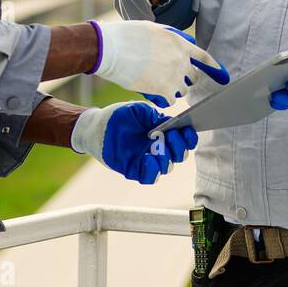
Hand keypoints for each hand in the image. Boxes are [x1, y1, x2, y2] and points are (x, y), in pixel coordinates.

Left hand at [71, 101, 198, 183]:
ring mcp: (148, 160)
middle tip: (171, 135)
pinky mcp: (134, 169)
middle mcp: (159, 148)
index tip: (187, 130)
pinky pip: (150, 176)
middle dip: (179, 146)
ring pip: (167, 166)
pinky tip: (149, 159)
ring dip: (166, 158)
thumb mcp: (139, 111)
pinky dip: (153, 170)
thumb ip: (154, 116)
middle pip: (179, 155)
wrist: (98, 126)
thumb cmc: (120, 116)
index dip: (189, 137)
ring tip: (157, 148)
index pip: (184, 139)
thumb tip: (169, 124)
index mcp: (164, 133)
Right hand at [90, 20, 228, 107]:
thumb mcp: (155, 29)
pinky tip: (153, 93)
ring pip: (182, 91)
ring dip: (172, 89)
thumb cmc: (128, 36)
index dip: (212, 66)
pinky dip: (163, 99)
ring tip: (156, 83)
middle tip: (168, 77)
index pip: (203, 57)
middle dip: (184, 78)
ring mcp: (174, 76)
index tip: (220, 73)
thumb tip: (180, 45)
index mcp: (180, 44)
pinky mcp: (163, 90)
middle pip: (193, 77)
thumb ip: (171, 38)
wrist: (112, 48)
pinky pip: (170, 101)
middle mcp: (181, 61)